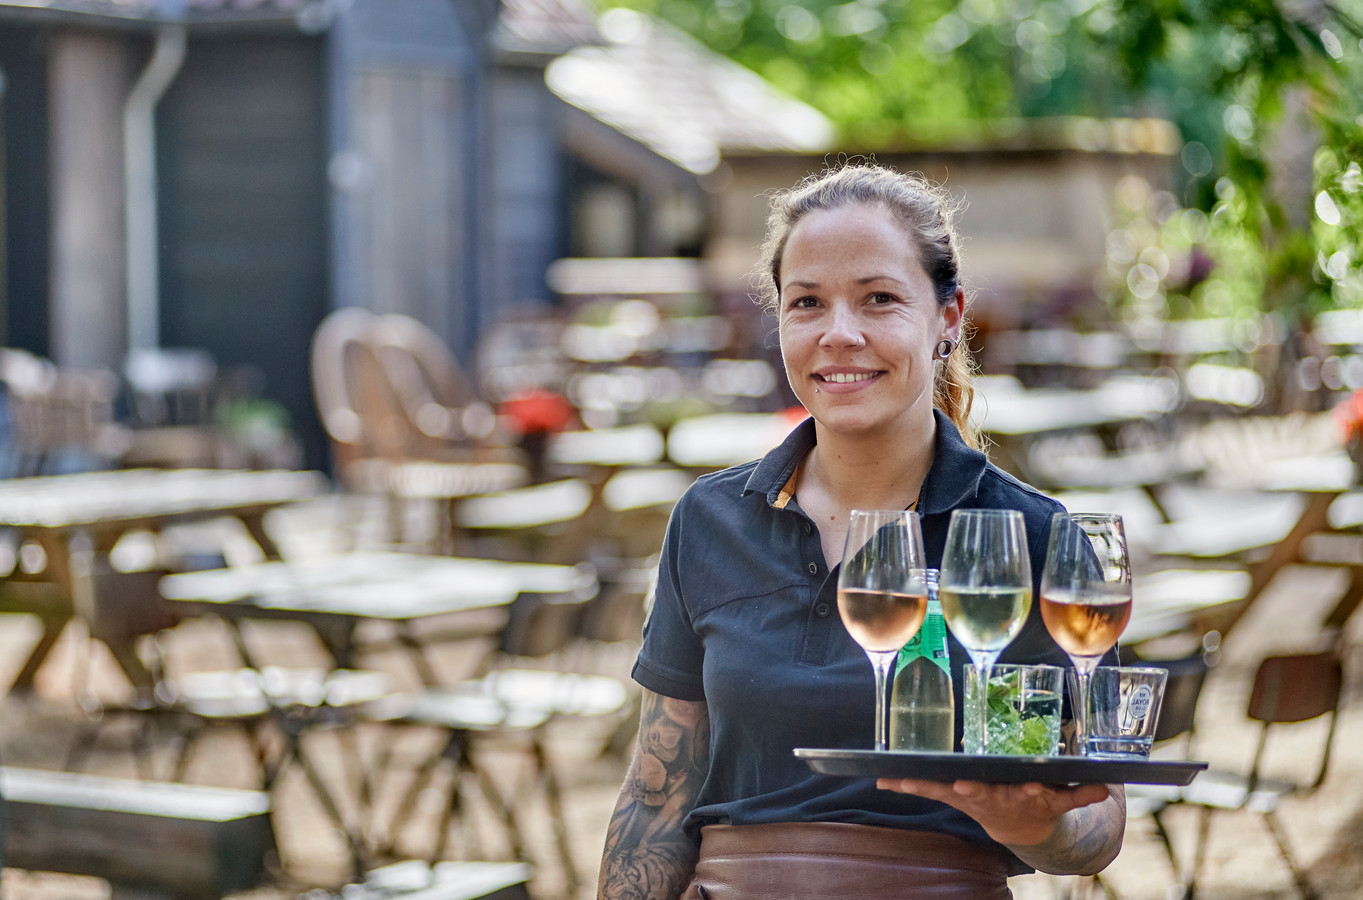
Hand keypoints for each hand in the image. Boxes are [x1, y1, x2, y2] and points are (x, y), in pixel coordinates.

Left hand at [876, 778, 1110, 847]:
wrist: (1015, 824)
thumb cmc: (1035, 802)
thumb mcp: (1058, 802)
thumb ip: (1078, 793)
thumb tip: (1105, 788)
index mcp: (1017, 796)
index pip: (1019, 793)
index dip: (1018, 792)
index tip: (1017, 789)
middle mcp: (990, 796)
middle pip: (979, 793)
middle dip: (971, 790)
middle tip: (962, 786)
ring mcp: (968, 796)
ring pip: (943, 789)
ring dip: (922, 785)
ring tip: (896, 780)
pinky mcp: (953, 793)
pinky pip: (926, 786)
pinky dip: (905, 783)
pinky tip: (881, 780)